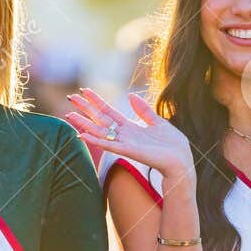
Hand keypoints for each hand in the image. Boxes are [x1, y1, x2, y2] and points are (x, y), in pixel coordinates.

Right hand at [64, 89, 194, 183]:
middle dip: (86, 109)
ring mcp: (125, 143)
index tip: (84, 90)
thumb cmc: (172, 145)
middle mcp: (124, 135)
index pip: (109, 112)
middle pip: (100, 119)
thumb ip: (143, 110)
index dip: (97, 101)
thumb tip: (130, 95)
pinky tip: (83, 134)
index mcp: (131, 128)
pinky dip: (95, 140)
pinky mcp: (129, 151)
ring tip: (69, 115)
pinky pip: (109, 145)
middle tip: (70, 97)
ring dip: (84, 124)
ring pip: (100, 132)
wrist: (181, 160)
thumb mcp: (158, 122)